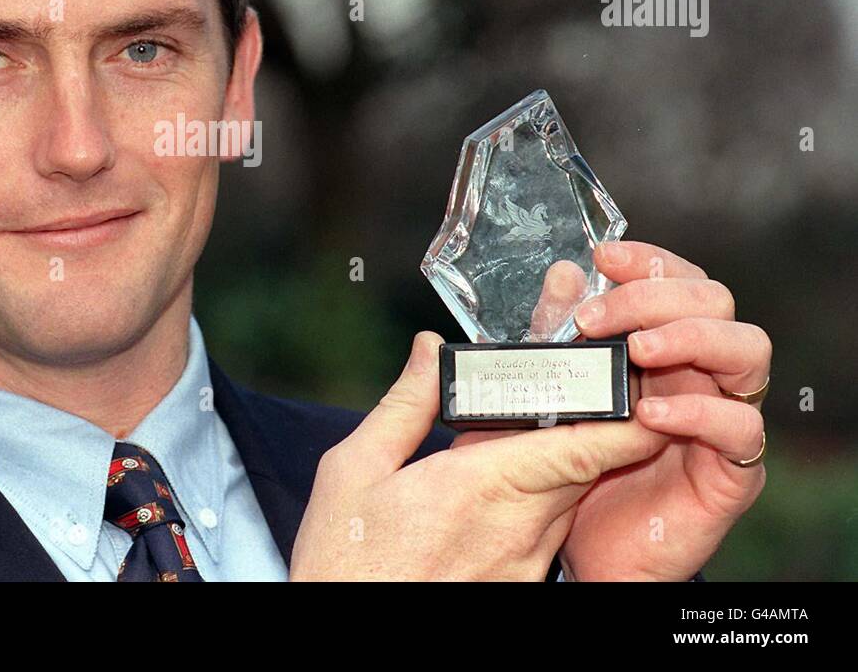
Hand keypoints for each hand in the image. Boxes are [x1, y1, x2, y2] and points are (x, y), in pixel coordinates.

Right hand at [289, 331, 667, 579]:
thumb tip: (430, 353)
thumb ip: (404, 404)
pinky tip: (501, 493)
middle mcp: (516, 528)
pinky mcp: (517, 584)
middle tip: (583, 391)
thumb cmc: (345, 560)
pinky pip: (545, 532)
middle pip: (581, 467)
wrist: (352, 631)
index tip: (638, 390)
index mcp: (480, 487)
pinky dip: (539, 503)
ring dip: (563, 466)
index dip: (619, 419)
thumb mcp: (355, 468)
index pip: (578, 448)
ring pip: (565, 499)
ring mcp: (522, 562)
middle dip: (591, 428)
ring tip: (531, 436)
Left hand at [557, 240, 768, 579]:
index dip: (650, 261)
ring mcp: (722, 417)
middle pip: (716, 302)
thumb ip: (558, 336)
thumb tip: (563, 274)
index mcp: (663, 345)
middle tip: (600, 318)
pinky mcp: (732, 470)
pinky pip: (741, 428)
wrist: (584, 549)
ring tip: (638, 350)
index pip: (679, 281)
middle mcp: (700, 373)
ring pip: (748, 350)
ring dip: (691, 338)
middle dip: (656, 296)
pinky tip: (652, 412)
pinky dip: (699, 413)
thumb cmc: (572, 464)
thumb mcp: (552, 392)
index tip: (605, 257)